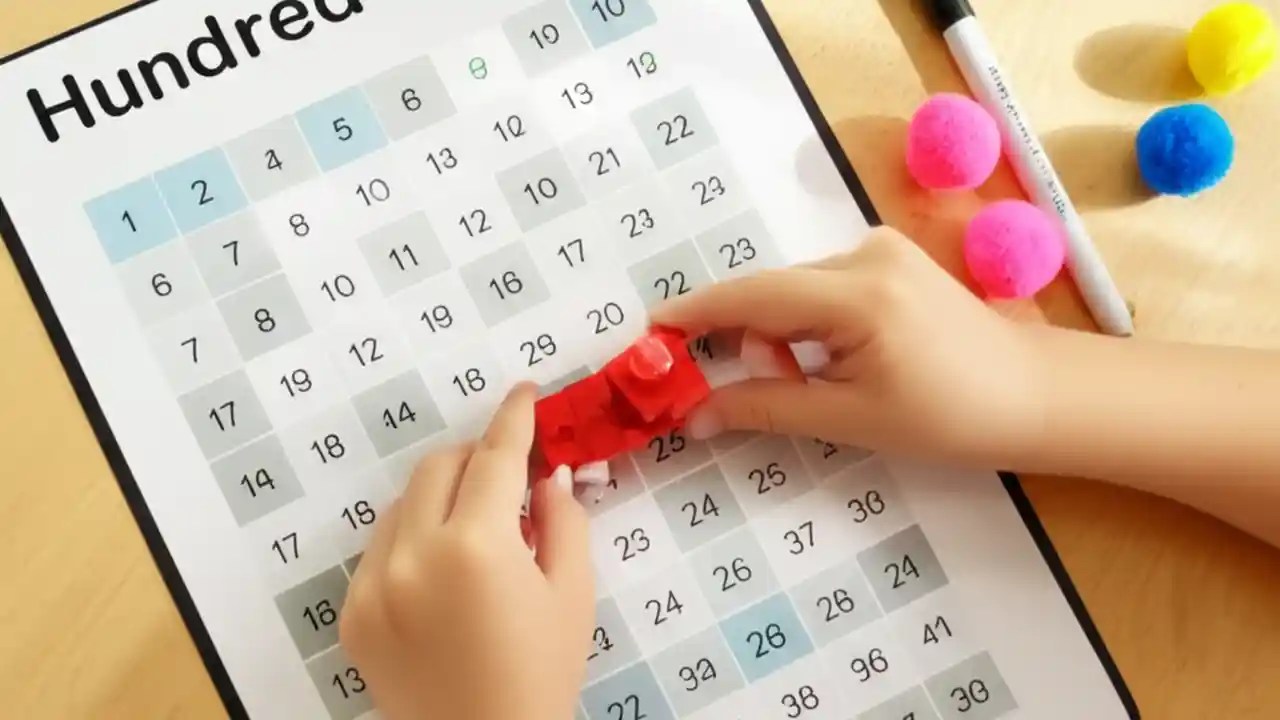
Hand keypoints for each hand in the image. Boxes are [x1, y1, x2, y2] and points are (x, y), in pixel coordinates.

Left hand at [338, 383, 593, 719]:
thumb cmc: (541, 674)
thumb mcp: (572, 594)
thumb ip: (562, 520)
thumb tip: (546, 475)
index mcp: (476, 546)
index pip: (495, 457)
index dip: (514, 418)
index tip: (525, 393)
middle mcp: (413, 554)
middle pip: (439, 467)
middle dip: (476, 458)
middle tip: (510, 477)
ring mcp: (373, 584)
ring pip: (404, 503)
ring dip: (441, 497)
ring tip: (477, 531)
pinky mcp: (351, 612)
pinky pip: (381, 548)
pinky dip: (413, 539)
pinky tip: (443, 571)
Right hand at [651, 227, 1044, 467]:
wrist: (1036, 395)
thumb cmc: (950, 417)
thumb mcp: (850, 419)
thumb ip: (765, 408)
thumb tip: (692, 414)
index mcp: (856, 293)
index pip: (751, 295)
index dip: (693, 315)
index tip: (647, 336)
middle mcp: (863, 254)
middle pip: (769, 291)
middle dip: (739, 338)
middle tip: (717, 393)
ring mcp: (880, 251)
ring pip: (793, 291)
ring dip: (775, 335)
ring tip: (793, 386)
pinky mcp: (890, 261)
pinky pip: (821, 289)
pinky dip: (803, 325)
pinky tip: (820, 364)